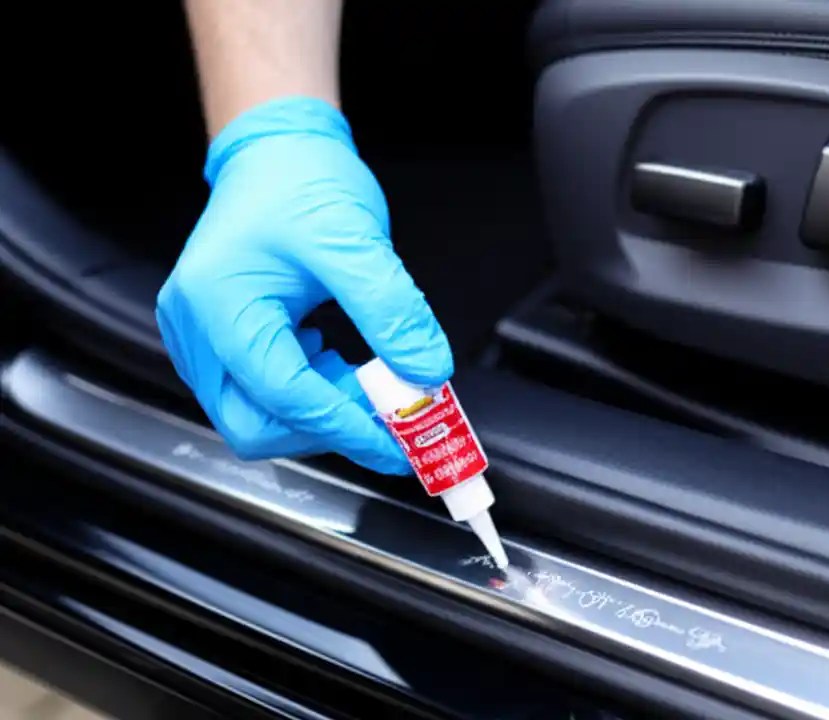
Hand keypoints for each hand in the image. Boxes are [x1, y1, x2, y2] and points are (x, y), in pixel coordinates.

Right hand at [156, 96, 451, 474]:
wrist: (277, 151)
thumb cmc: (301, 182)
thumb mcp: (356, 241)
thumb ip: (393, 313)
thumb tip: (426, 372)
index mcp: (219, 302)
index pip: (283, 394)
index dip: (345, 426)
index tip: (397, 442)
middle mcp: (196, 327)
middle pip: (253, 423)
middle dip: (324, 430)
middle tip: (385, 420)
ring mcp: (201, 336)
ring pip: (254, 415)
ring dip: (316, 413)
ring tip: (366, 384)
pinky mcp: (219, 339)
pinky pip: (257, 391)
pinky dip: (305, 394)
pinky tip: (338, 369)